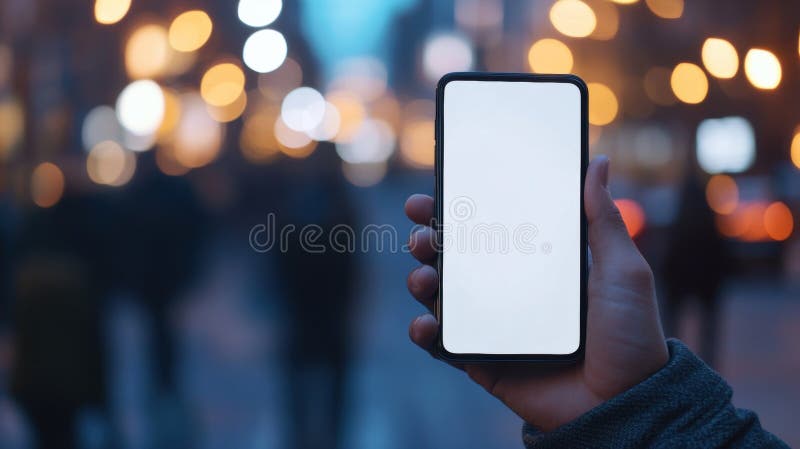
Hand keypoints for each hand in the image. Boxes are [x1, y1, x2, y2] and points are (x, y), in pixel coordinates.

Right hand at [404, 155, 668, 431]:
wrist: (626, 404)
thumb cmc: (631, 337)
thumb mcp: (622, 271)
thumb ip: (604, 220)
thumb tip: (599, 163)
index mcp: (536, 266)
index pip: (491, 229)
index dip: (461, 209)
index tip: (440, 188)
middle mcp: (509, 291)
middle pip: (457, 258)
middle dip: (430, 238)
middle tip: (421, 229)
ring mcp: (493, 327)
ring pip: (442, 296)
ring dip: (422, 279)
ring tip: (423, 276)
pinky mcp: (483, 361)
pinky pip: (444, 345)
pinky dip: (424, 332)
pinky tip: (425, 323)